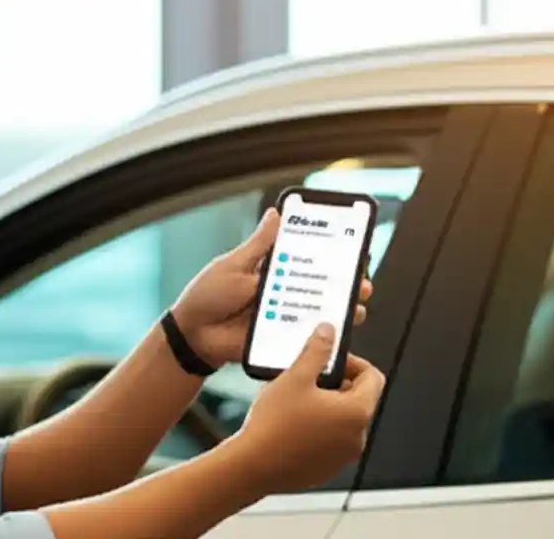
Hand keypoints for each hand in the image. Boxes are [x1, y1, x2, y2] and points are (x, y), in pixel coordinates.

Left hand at [171, 208, 374, 367]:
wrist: (191, 335)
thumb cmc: (207, 295)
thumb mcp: (234, 264)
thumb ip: (259, 244)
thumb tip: (276, 214)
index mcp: (272, 270)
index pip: (308, 259)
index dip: (331, 255)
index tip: (353, 248)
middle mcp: (282, 293)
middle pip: (321, 287)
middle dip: (346, 284)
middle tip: (362, 280)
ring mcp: (283, 318)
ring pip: (318, 313)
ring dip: (341, 310)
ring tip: (357, 307)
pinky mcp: (279, 340)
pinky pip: (304, 338)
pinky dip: (322, 337)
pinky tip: (336, 333)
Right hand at [231, 324, 385, 493]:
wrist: (252, 466)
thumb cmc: (275, 424)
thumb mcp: (296, 376)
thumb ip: (317, 350)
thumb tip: (329, 332)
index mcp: (357, 412)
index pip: (373, 377)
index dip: (353, 363)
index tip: (331, 361)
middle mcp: (357, 437)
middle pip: (359, 399)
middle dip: (338, 384)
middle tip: (310, 378)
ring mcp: (343, 457)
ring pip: (343, 422)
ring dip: (327, 407)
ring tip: (298, 400)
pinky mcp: (327, 470)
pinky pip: (330, 442)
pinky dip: (319, 429)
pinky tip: (293, 424)